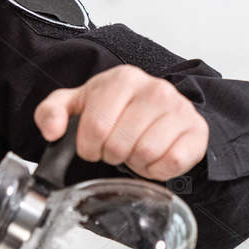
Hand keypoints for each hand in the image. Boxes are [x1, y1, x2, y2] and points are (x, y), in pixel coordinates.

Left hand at [34, 64, 207, 181]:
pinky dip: (159, 169)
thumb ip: (52, 111)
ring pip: (146, 153)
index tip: (94, 146)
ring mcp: (179, 108)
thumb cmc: (117, 108)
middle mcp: (154, 89)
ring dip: (136, 162)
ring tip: (135, 150)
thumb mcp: (79, 104)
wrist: (161, 110)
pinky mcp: (196, 131)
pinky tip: (154, 157)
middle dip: (112, 154)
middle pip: (119, 143)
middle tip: (117, 148)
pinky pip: (172, 163)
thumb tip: (51, 131)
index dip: (88, 146)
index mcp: (122, 79)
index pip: (95, 125)